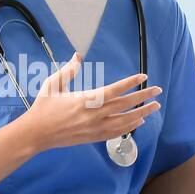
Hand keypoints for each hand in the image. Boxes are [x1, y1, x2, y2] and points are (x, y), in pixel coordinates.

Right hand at [22, 52, 161, 152]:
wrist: (36, 134)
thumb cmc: (43, 107)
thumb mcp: (53, 84)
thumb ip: (68, 70)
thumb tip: (77, 56)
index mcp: (85, 100)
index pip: (114, 90)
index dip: (130, 83)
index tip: (143, 77)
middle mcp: (94, 115)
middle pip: (124, 105)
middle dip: (143, 97)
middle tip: (158, 91)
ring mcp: (95, 128)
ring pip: (125, 121)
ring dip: (142, 113)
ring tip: (155, 107)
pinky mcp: (93, 137)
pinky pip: (117, 132)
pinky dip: (130, 126)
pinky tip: (139, 121)